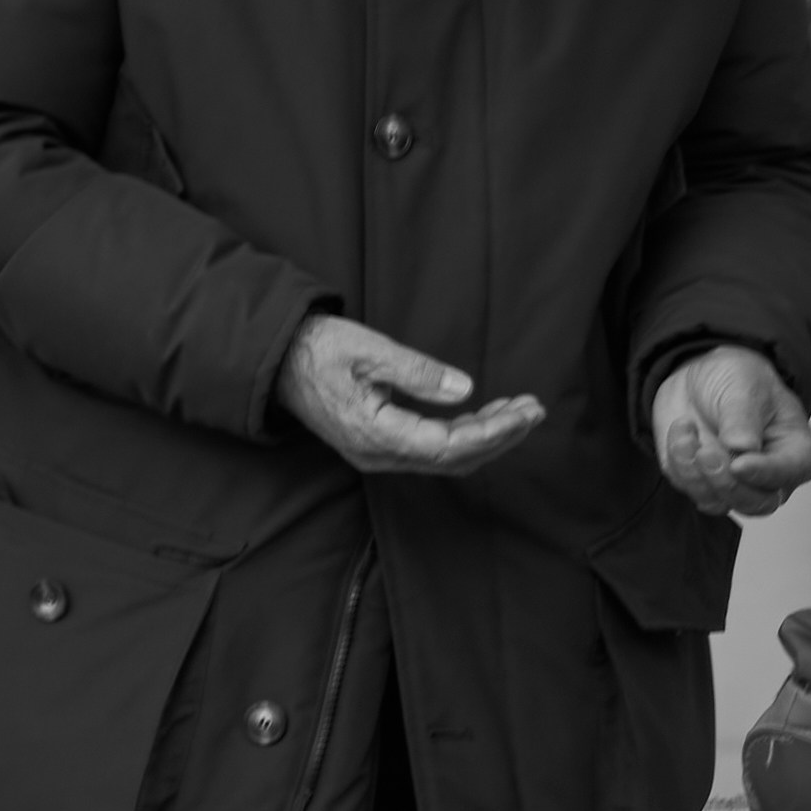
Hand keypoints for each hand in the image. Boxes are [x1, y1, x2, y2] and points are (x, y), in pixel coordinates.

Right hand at [280, 310, 544, 478]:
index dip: (493, 433)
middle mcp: (378, 454)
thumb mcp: (368, 350)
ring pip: (446, 459)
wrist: (276, 361)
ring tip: (518, 411)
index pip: (449, 446)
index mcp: (375, 433)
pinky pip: (431, 451)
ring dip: (486, 438)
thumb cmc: (318, 350)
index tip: (525, 412)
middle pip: (454, 461)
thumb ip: (416, 372)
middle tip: (534, 410)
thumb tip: (464, 390)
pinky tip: (483, 417)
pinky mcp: (378, 445)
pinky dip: (464, 436)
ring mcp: (377, 453)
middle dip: (499, 437)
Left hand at [643, 337, 810, 517]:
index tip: (739, 463)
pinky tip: (682, 430)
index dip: (765, 474)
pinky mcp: (703, 484)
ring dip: (694, 470)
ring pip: (718, 502)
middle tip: (706, 452)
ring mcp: (735, 484)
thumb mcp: (743, 386)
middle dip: (726, 482)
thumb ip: (743, 418)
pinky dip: (679, 462)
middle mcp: (770, 477)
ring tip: (686, 426)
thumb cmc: (736, 379)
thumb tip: (742, 448)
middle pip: (756, 503)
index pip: (790, 474)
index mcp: (796, 451)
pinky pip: (688, 487)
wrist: (699, 378)